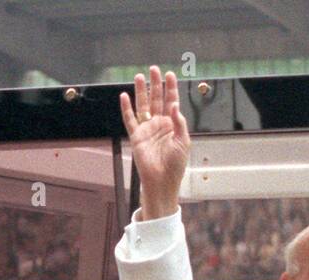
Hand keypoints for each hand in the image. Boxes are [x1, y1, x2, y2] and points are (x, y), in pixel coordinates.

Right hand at [119, 66, 189, 219]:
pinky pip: (129, 119)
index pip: (172, 102)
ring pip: (143, 105)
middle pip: (157, 99)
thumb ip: (179, 124)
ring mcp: (147, 129)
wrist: (162, 181)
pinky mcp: (136, 136)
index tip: (170, 75)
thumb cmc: (176, 165)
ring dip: (141, 91)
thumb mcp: (184, 143)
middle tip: (154, 69)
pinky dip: (126, 108)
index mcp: (173, 125)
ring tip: (139, 76)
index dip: (171, 89)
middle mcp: (159, 124)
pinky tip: (124, 96)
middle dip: (155, 84)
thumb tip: (174, 106)